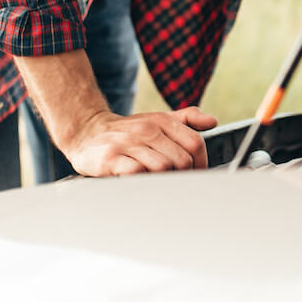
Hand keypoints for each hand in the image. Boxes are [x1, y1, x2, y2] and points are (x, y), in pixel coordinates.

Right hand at [63, 107, 217, 176]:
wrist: (88, 132)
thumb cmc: (129, 131)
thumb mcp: (158, 119)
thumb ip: (187, 119)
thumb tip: (213, 122)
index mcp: (162, 121)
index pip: (195, 143)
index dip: (201, 163)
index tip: (196, 174)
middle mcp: (147, 130)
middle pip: (181, 160)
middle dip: (182, 175)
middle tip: (175, 182)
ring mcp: (129, 144)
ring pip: (162, 168)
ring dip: (163, 180)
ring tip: (156, 181)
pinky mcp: (112, 159)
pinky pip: (137, 173)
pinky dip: (143, 180)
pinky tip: (140, 181)